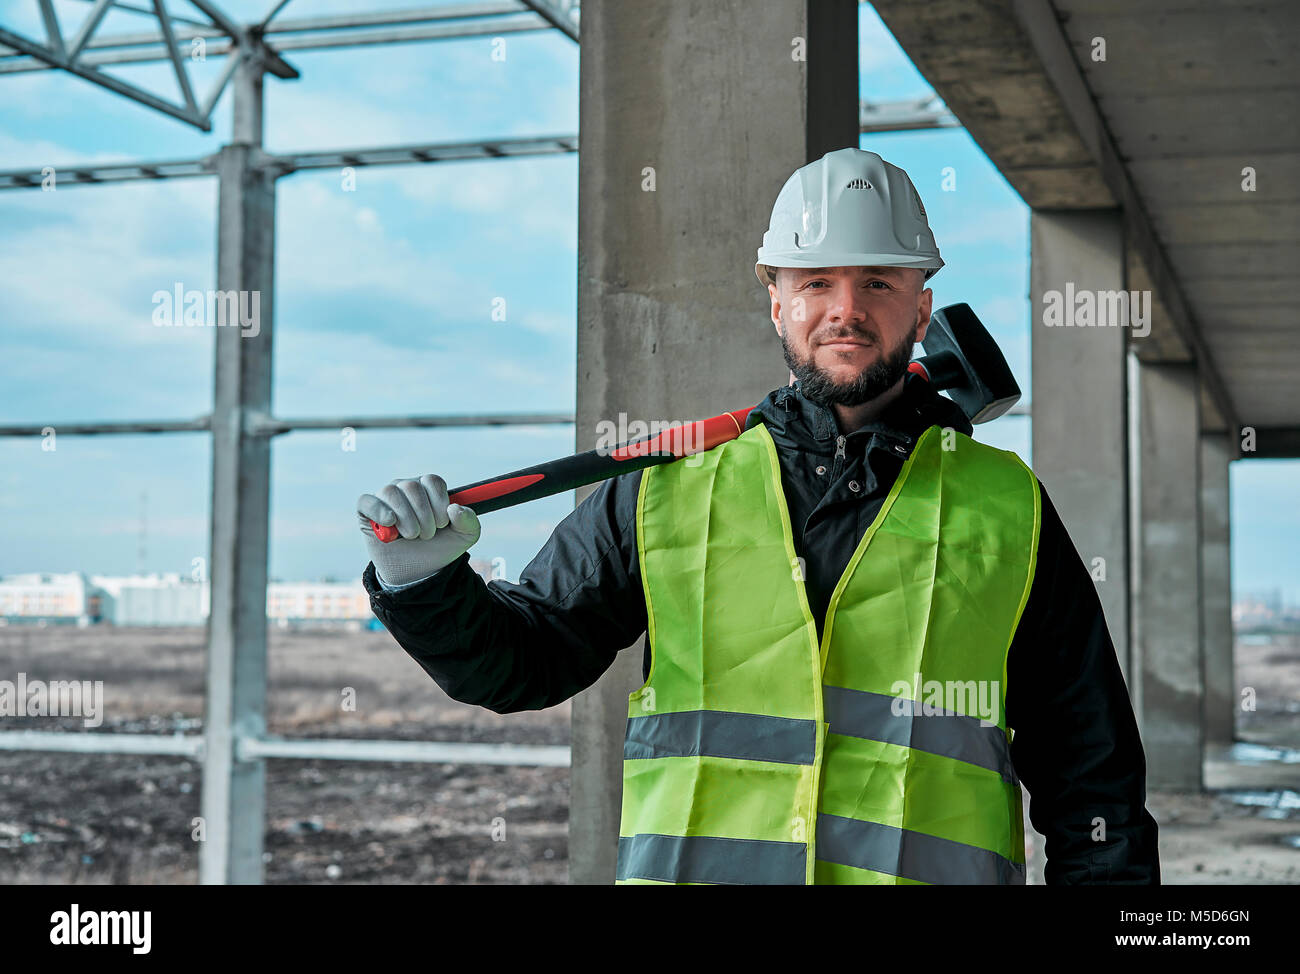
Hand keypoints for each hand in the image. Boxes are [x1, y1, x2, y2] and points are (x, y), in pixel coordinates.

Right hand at [356, 474, 480, 586]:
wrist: (418, 571)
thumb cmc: (439, 547)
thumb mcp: (464, 536)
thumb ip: (469, 520)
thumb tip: (454, 508)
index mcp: (427, 488)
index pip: (432, 481)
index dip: (439, 503)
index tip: (443, 524)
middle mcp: (405, 488)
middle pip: (412, 487)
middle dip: (424, 516)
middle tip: (427, 535)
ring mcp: (385, 498)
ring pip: (391, 492)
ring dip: (406, 518)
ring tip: (412, 535)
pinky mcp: (367, 512)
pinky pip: (367, 501)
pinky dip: (379, 511)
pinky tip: (391, 522)